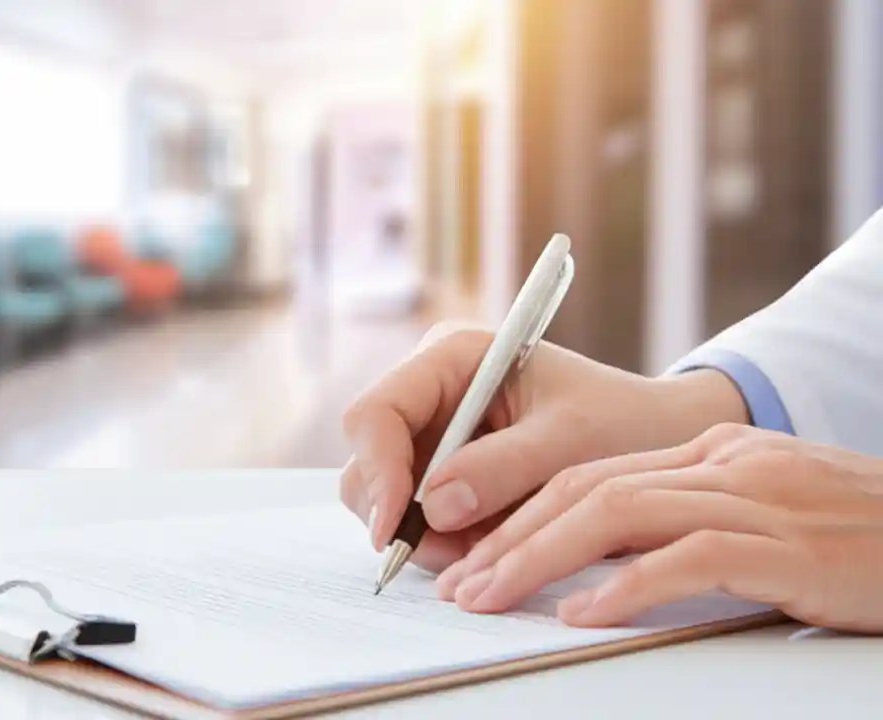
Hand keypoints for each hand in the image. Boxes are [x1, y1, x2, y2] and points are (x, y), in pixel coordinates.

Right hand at [340, 323, 748, 572]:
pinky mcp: (440, 472)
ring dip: (422, 534)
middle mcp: (428, 391)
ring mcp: (430, 433)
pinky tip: (485, 544)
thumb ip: (501, 468)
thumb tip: (433, 505)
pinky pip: (412, 516)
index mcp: (451, 356)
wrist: (656, 441)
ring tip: (484, 547)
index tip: (395, 527)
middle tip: (450, 553)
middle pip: (367, 458)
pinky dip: (440, 541)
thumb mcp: (570, 442)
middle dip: (398, 512)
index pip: (377, 412)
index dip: (378, 470)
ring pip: (382, 494)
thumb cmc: (622, 423)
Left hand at [441, 424, 882, 632]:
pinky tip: (582, 613)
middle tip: (463, 583)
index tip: (477, 556)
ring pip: (617, 514)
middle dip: (512, 535)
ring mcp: (754, 498)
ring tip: (493, 597)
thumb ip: (686, 524)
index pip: (589, 474)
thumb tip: (600, 563)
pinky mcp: (785, 544)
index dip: (521, 514)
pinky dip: (625, 586)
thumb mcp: (761, 515)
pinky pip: (687, 558)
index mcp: (710, 453)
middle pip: (587, 488)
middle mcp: (722, 463)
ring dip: (541, 558)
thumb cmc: (856, 538)